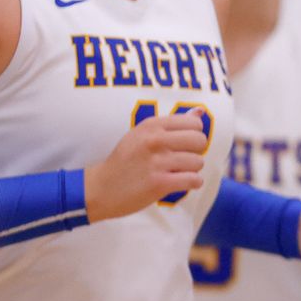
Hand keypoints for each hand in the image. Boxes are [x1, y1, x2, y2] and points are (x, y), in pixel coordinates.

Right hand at [83, 113, 211, 220]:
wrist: (100, 189)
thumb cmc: (126, 160)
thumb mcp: (142, 134)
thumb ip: (172, 123)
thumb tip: (200, 111)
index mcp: (151, 125)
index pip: (194, 123)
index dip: (194, 135)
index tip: (182, 145)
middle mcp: (154, 140)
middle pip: (200, 140)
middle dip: (196, 152)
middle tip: (182, 159)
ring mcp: (157, 162)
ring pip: (198, 162)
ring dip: (192, 170)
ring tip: (176, 172)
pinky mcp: (159, 183)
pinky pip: (194, 180)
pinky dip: (192, 183)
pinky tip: (180, 183)